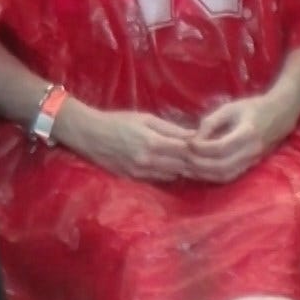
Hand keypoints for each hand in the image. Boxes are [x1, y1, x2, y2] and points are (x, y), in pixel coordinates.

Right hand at [60, 107, 194, 180]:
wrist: (89, 135)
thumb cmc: (118, 121)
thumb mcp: (145, 118)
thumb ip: (170, 129)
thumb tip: (194, 135)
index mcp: (153, 142)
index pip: (187, 150)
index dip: (201, 150)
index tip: (210, 146)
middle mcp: (149, 161)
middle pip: (183, 166)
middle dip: (196, 162)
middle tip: (207, 157)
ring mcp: (141, 173)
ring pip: (174, 176)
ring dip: (184, 170)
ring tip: (193, 163)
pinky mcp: (134, 180)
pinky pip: (160, 180)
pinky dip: (170, 174)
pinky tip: (174, 168)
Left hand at [185, 93, 298, 182]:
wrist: (281, 114)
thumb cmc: (253, 107)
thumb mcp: (230, 108)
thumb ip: (211, 122)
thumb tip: (194, 138)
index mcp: (247, 133)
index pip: (221, 147)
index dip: (201, 148)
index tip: (187, 142)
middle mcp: (251, 151)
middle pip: (221, 166)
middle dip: (199, 164)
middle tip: (182, 158)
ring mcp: (253, 161)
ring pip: (226, 175)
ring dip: (204, 174)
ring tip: (186, 168)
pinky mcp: (251, 165)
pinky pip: (231, 176)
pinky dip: (213, 176)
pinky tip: (200, 172)